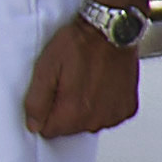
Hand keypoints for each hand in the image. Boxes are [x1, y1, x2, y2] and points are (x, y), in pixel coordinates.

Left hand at [21, 19, 141, 138]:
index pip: (48, 130)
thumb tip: (33, 123)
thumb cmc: (81, 44)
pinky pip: (109, 116)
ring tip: (87, 81)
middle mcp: (96, 119)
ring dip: (86, 108)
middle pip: (70, 128)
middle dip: (66, 110)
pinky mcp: (128, 107)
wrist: (112, 30)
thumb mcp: (46, 68)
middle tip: (70, 83)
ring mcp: (114, 114)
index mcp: (73, 112)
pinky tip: (102, 85)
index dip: (46, 111)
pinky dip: (104, 104)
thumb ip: (36, 101)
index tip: (53, 93)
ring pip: (89, 123)